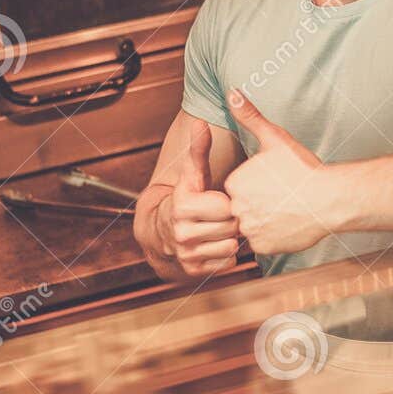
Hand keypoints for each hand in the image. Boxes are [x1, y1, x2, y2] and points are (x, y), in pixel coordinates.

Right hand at [134, 123, 240, 277]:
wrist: (161, 232)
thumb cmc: (186, 199)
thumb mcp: (192, 175)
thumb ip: (198, 150)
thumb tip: (201, 122)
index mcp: (182, 205)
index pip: (226, 206)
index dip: (228, 203)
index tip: (220, 200)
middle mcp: (181, 232)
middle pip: (231, 227)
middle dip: (231, 221)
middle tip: (223, 217)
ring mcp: (187, 254)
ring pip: (231, 246)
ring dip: (230, 238)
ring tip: (220, 230)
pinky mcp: (194, 271)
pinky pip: (228, 263)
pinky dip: (227, 255)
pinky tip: (216, 244)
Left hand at [223, 89, 339, 255]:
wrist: (329, 199)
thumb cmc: (303, 167)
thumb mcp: (275, 138)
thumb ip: (249, 116)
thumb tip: (232, 92)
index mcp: (235, 183)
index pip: (239, 187)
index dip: (258, 184)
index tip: (276, 181)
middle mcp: (237, 208)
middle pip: (244, 207)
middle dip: (262, 202)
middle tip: (284, 196)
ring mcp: (250, 230)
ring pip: (253, 225)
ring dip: (268, 219)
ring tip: (288, 209)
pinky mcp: (264, 247)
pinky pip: (263, 242)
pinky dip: (275, 235)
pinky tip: (290, 223)